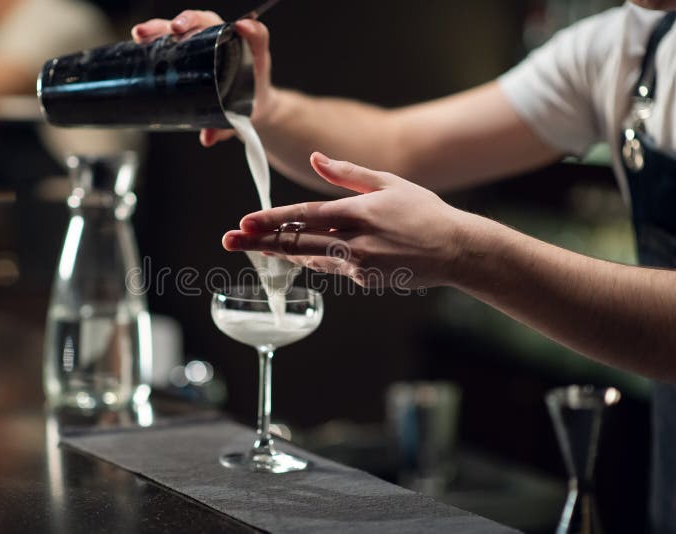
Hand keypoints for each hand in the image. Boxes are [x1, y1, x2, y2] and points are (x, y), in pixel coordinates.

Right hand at [131, 10, 275, 146]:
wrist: (247, 107)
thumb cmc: (248, 104)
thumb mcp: (242, 116)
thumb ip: (227, 126)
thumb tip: (207, 137)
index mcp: (246, 53)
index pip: (252, 33)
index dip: (249, 29)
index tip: (241, 28)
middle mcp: (224, 42)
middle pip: (207, 22)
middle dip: (188, 22)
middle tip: (174, 29)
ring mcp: (205, 44)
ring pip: (184, 27)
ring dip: (162, 26)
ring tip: (142, 34)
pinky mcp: (189, 51)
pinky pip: (172, 39)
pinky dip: (155, 37)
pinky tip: (140, 40)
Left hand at [222, 152, 477, 288]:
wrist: (455, 250)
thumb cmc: (423, 211)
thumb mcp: (388, 182)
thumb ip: (347, 172)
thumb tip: (314, 159)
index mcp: (359, 211)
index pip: (305, 217)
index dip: (272, 220)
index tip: (244, 222)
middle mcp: (355, 241)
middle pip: (296, 243)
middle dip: (259, 242)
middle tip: (228, 241)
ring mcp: (359, 264)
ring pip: (310, 258)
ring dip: (280, 252)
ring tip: (252, 247)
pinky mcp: (365, 280)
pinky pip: (331, 268)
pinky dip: (314, 259)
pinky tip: (297, 254)